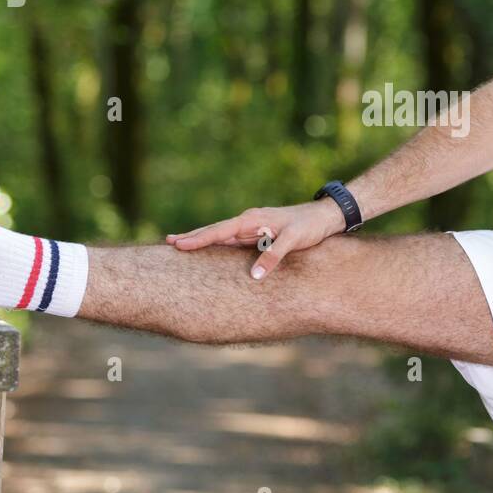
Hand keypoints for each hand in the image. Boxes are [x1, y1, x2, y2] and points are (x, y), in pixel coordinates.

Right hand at [166, 199, 346, 279]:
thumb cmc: (309, 227)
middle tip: (168, 242)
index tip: (178, 244)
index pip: (220, 230)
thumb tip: (253, 276)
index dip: (199, 238)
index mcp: (252, 220)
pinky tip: (208, 249)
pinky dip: (216, 243)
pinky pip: (232, 240)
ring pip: (221, 235)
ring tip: (180, 245)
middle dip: (192, 237)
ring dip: (202, 240)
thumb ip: (273, 256)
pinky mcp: (258, 234)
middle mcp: (249, 222)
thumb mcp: (293, 241)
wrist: (325, 216)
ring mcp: (252, 228)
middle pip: (215, 231)